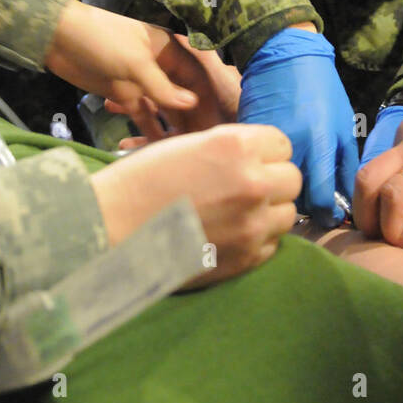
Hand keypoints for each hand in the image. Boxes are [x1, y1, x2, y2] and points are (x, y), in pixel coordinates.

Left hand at [44, 1, 238, 137]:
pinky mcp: (123, 96)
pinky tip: (153, 147)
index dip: (206, 102)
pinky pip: (140, 115)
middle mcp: (161, 69)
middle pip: (182, 98)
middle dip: (190, 119)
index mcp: (169, 52)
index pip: (196, 79)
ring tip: (179, 151)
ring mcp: (141, 84)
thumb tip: (193, 104)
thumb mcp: (135, 63)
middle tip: (199, 144)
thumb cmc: (103, 40)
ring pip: (162, 110)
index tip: (213, 126)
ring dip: (169, 128)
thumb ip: (162, 87)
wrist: (58, 37)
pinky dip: (145, 130)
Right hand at [90, 124, 299, 283]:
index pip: (282, 144)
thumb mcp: (191, 145)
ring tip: (236, 213)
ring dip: (268, 212)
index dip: (265, 152)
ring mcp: (252, 224)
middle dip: (273, 181)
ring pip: (287, 213)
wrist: (110, 228)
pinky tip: (228, 234)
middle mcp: (252, 183)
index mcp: (236, 147)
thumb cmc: (142, 180)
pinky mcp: (246, 258)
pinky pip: (272, 244)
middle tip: (245, 187)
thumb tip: (264, 158)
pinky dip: (257, 239)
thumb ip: (233, 149)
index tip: (250, 160)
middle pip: (292, 178)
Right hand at [238, 27, 358, 226]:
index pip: (321, 199)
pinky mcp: (244, 138)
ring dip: (282, 192)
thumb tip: (344, 201)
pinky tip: (270, 169)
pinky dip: (262, 174)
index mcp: (319, 143)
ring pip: (272, 187)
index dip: (326, 214)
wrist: (284, 55)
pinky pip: (254, 168)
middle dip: (303, 204)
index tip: (329, 217)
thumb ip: (343, 164)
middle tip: (310, 201)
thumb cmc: (321, 89)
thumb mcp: (342, 124)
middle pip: (294, 197)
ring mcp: (263, 144)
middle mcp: (291, 147)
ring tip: (291, 186)